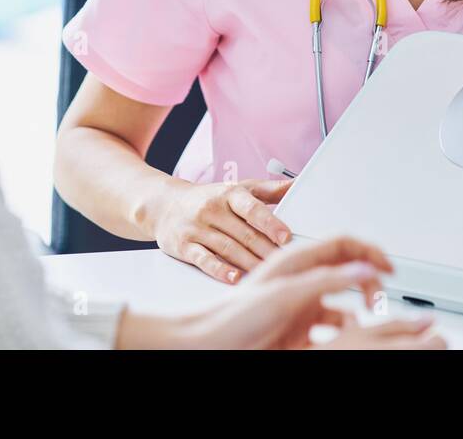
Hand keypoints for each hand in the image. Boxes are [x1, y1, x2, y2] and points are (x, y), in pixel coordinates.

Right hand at [152, 178, 292, 282]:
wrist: (165, 205)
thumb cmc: (209, 199)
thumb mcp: (237, 188)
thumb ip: (268, 189)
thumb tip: (298, 184)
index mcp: (229, 193)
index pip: (252, 208)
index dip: (270, 223)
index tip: (286, 237)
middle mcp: (212, 209)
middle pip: (244, 233)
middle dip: (267, 251)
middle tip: (286, 264)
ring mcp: (196, 228)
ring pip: (228, 248)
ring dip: (250, 264)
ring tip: (268, 274)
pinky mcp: (184, 246)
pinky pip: (204, 259)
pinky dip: (220, 270)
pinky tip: (234, 278)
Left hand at [180, 236, 445, 349]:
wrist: (211, 345)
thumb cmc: (234, 315)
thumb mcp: (286, 294)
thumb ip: (326, 280)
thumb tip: (362, 270)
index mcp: (297, 260)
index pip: (344, 244)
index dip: (370, 251)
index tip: (390, 267)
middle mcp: (302, 280)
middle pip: (349, 272)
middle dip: (369, 284)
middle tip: (379, 303)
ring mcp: (303, 305)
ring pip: (344, 304)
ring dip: (358, 314)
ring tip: (361, 325)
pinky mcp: (301, 329)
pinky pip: (332, 327)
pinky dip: (343, 333)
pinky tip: (339, 340)